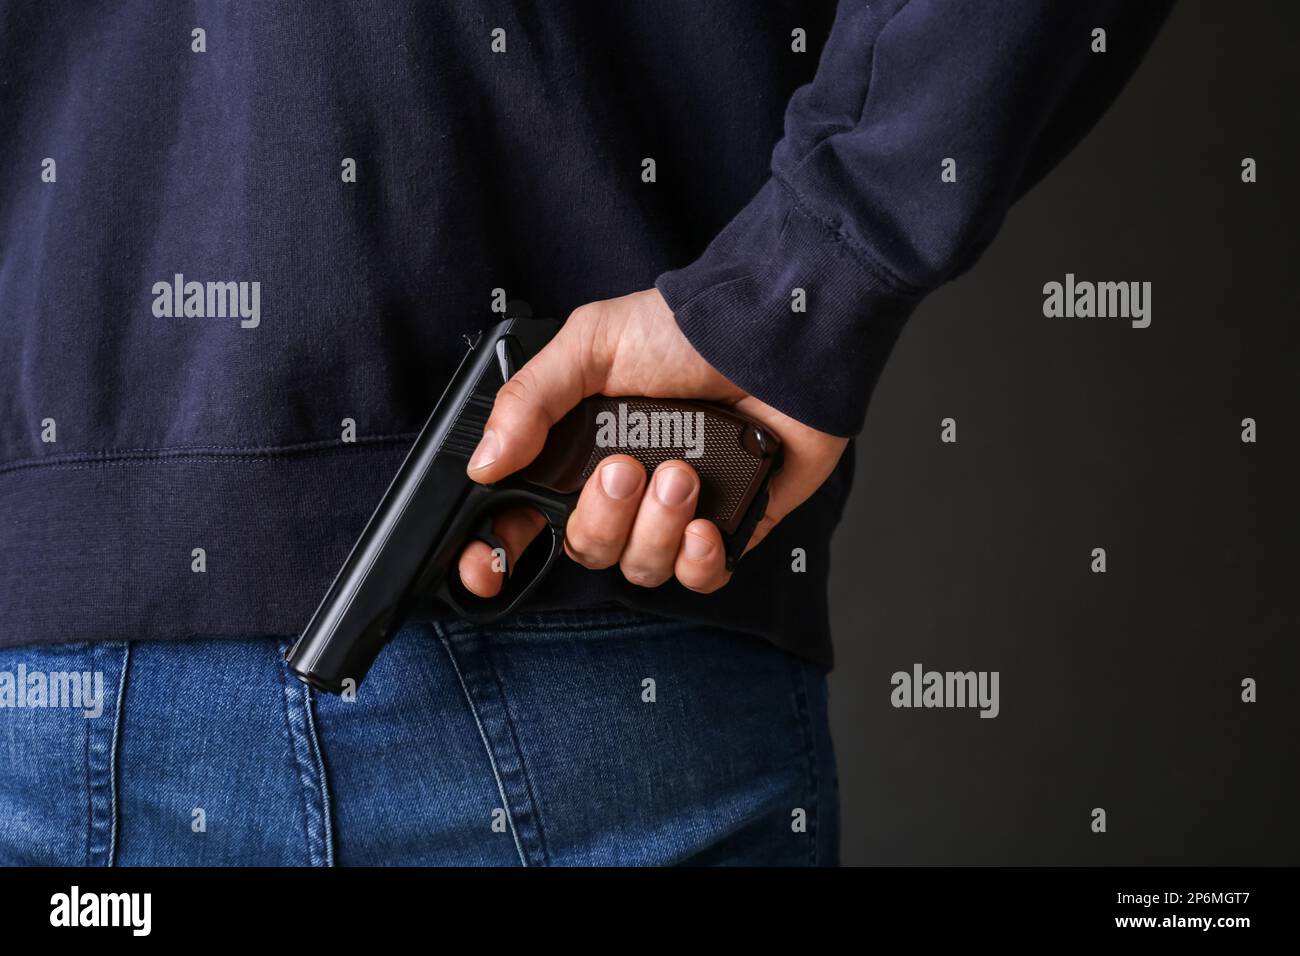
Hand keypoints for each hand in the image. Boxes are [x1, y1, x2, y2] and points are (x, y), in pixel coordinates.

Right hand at [457, 288, 848, 594]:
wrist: (775, 340)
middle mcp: (623, 489)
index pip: (522, 516)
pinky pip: (697, 579)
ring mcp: (674, 513)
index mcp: (578, 450)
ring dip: (657, 527)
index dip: (496, 551)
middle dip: (603, 516)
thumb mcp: (592, 344)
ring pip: (640, 567)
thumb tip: (485, 462)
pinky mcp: (728, 529)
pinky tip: (706, 523)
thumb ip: (530, 401)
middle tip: (627, 468)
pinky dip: (698, 559)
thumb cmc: (687, 332)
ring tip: (683, 475)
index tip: (484, 567)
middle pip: (584, 548)